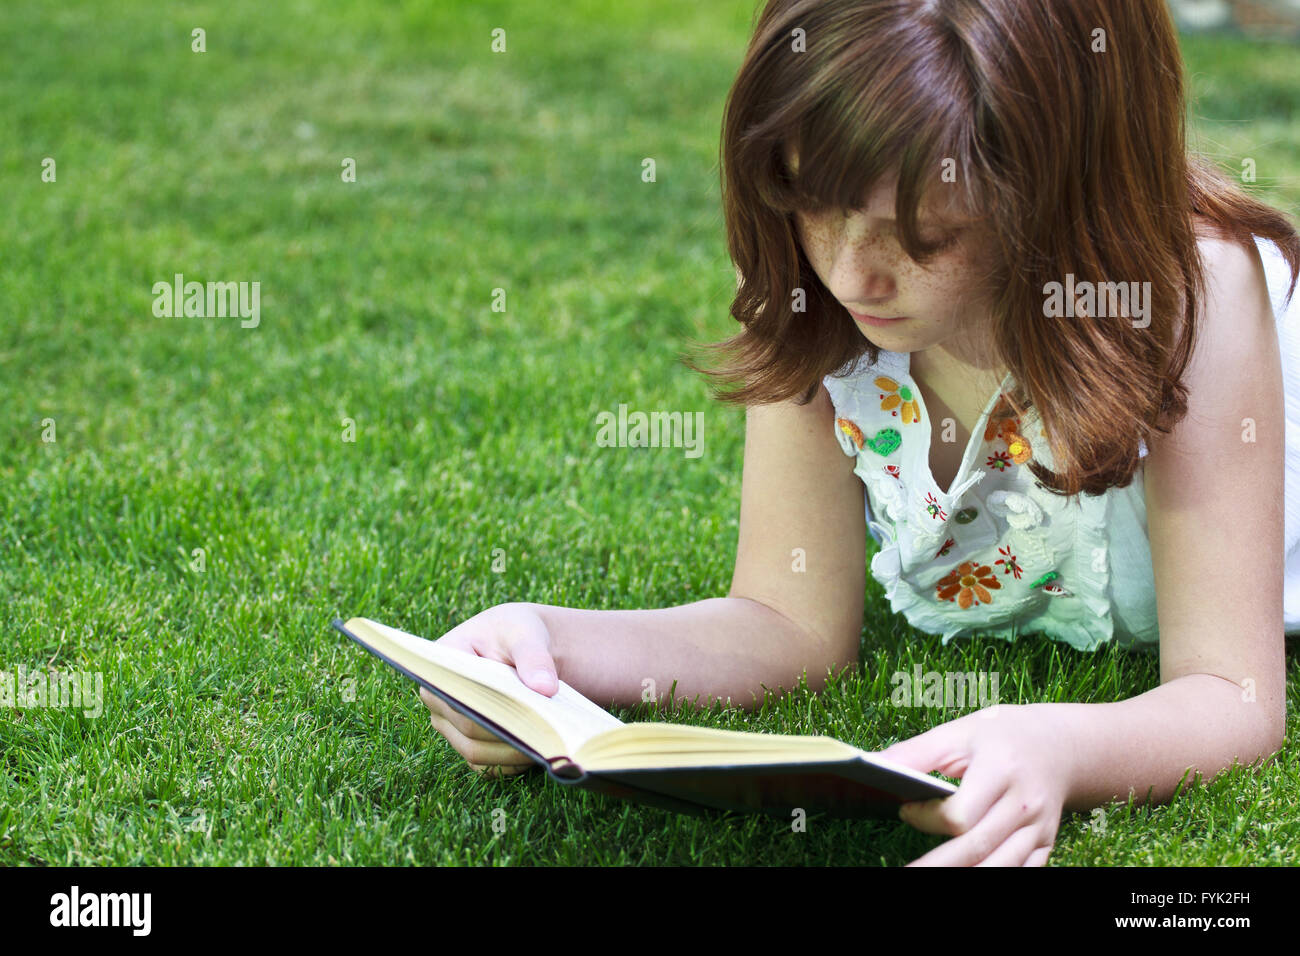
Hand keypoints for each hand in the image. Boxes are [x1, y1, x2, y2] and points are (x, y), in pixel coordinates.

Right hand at [419, 603, 558, 777]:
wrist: (521, 646)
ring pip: (475, 752)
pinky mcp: (467, 741)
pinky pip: (485, 765)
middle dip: (509, 732)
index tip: (525, 713)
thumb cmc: (516, 634)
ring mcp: (450, 723)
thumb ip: (534, 656)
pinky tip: (537, 752)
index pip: (458, 695)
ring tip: (546, 743)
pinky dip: (511, 763)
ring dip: (511, 752)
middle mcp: (437, 697)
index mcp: (441, 664)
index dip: (490, 708)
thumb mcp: (526, 634)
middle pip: (469, 728)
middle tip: (547, 732)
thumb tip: (545, 689)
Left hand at [876, 703, 1071, 865]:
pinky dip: (992, 876)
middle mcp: (1024, 804)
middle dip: (937, 866)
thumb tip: (875, 765)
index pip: (961, 814)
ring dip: (964, 876)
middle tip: (906, 872)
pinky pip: (1022, 872)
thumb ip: (917, 752)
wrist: (1058, 746)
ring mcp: (1038, 829)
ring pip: (1000, 867)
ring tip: (926, 876)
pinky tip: (964, 875)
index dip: (927, 819)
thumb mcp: (959, 732)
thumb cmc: (1001, 735)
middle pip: (976, 847)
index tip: (905, 810)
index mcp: (1001, 770)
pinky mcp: (1044, 844)